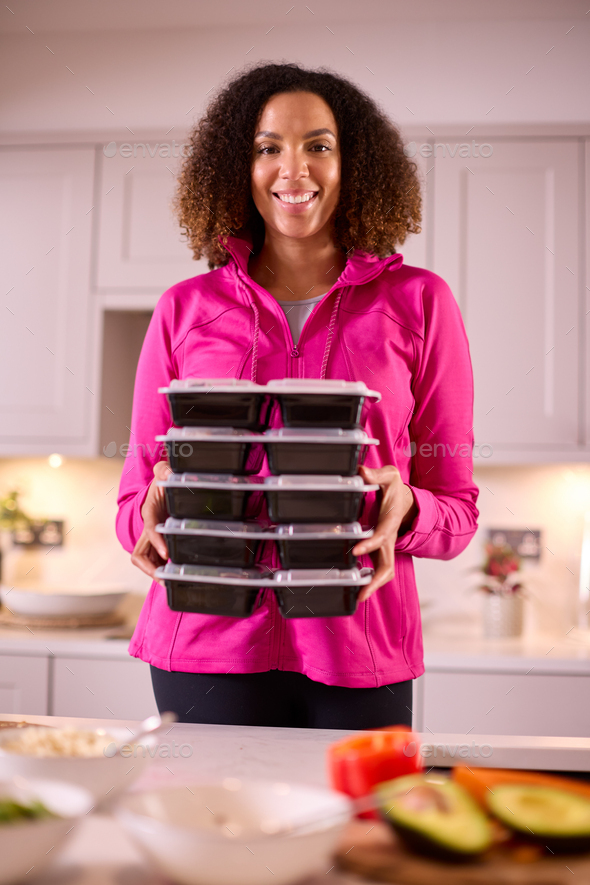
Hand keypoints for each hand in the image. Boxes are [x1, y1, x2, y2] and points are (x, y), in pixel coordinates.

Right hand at [130, 461, 172, 581]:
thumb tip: (167, 472)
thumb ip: (164, 470)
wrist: (161, 487)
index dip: (156, 542)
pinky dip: (164, 570)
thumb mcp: (164, 472)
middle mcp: (148, 528)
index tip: (166, 554)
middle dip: (150, 569)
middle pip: (141, 554)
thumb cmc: (162, 481)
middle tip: (166, 581)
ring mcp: (152, 537)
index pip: (149, 529)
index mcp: (149, 512)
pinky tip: (177, 576)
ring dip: (157, 573)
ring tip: (172, 583)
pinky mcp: (159, 542)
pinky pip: (157, 560)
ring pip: (147, 561)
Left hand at [352, 464, 417, 601]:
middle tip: (361, 594)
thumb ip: (376, 474)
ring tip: (358, 598)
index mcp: (391, 521)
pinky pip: (378, 569)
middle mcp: (390, 538)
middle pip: (388, 565)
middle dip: (376, 581)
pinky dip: (370, 581)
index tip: (356, 550)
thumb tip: (361, 472)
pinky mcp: (382, 551)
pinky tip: (356, 589)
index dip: (371, 544)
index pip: (382, 535)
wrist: (408, 502)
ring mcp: (387, 547)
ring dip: (373, 585)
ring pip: (385, 571)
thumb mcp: (390, 476)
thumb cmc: (396, 490)